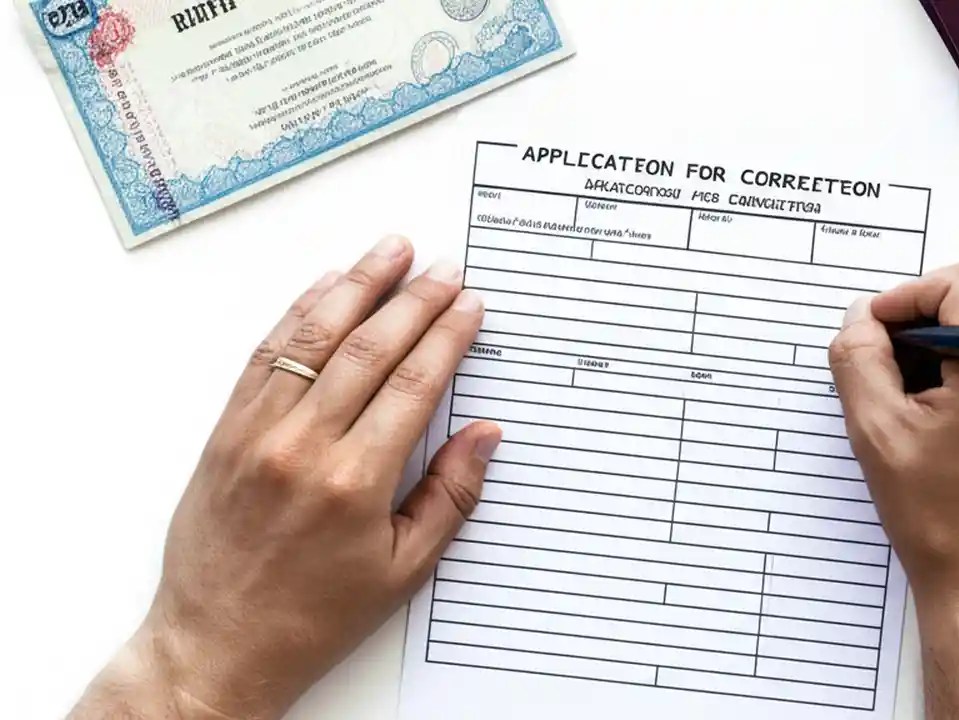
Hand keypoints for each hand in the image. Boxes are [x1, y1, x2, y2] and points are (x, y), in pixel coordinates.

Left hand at [69, 236, 500, 719]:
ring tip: (389, 250)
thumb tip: (485, 435)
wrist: (218, 643)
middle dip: (414, 299)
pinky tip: (324, 287)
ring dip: (356, 286)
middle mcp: (303, 446)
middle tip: (443, 267)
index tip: (469, 305)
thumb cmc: (314, 615)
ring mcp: (257, 433)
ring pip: (314, 338)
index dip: (447, 336)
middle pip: (369, 349)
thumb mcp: (403, 570)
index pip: (413, 384)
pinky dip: (297, 313)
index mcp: (354, 482)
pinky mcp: (226, 432)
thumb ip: (450, 496)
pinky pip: (265, 355)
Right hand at [829, 261, 958, 718]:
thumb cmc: (941, 523)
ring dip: (936, 354)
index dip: (910, 295)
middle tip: (883, 376)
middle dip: (919, 329)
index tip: (876, 330)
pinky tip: (932, 421)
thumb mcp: (877, 432)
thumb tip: (859, 318)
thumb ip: (859, 359)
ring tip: (908, 410)